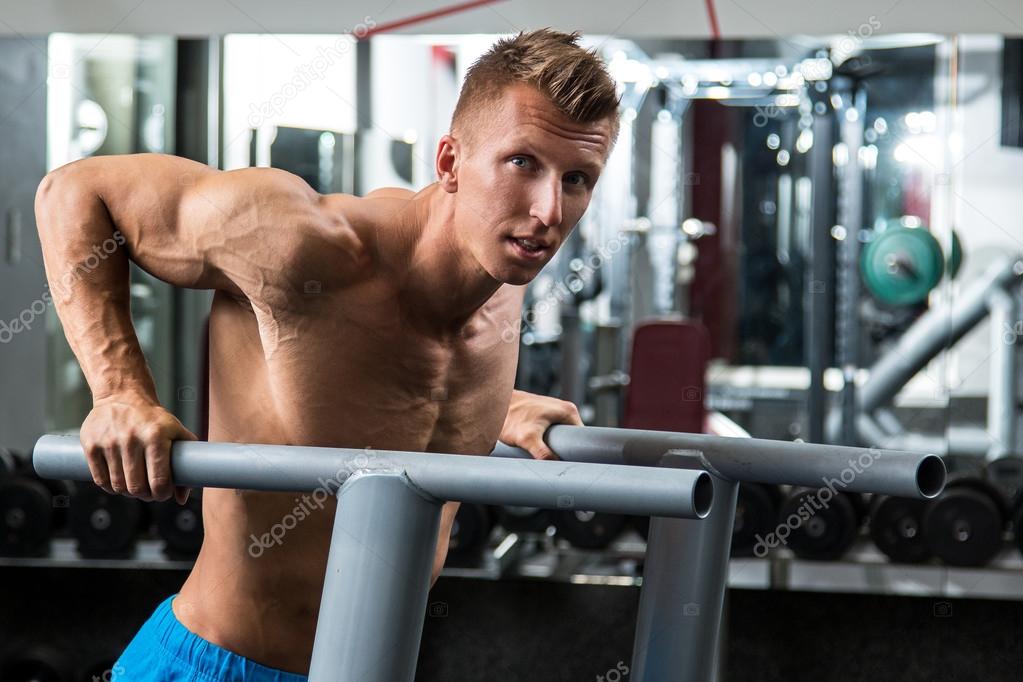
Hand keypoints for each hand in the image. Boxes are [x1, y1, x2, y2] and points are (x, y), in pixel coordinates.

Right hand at [80, 393, 195, 503]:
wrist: (122, 395)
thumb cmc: (153, 418)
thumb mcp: (176, 433)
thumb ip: (186, 463)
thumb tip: (181, 498)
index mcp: (156, 436)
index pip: (159, 480)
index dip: (162, 494)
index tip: (163, 493)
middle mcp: (131, 439)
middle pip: (137, 487)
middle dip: (145, 496)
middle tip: (149, 492)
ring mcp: (109, 442)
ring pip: (118, 486)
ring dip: (128, 492)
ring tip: (135, 485)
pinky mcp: (91, 445)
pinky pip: (99, 479)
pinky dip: (110, 486)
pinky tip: (118, 481)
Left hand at [499, 390, 582, 459]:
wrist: (493, 403)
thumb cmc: (510, 416)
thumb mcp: (528, 438)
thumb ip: (542, 453)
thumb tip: (554, 467)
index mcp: (569, 412)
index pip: (584, 438)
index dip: (580, 453)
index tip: (574, 466)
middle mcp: (563, 410)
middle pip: (573, 439)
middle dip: (567, 452)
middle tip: (558, 467)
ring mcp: (553, 413)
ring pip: (561, 437)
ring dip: (556, 448)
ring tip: (548, 461)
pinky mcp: (542, 417)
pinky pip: (552, 434)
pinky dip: (547, 443)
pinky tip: (539, 452)